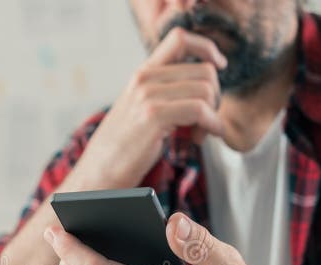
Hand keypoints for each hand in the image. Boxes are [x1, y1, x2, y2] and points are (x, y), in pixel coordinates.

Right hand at [69, 28, 226, 190]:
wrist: (99, 171)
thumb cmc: (125, 147)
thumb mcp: (142, 108)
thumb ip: (166, 92)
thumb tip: (204, 87)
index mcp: (144, 73)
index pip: (181, 38)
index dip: (207, 48)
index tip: (220, 66)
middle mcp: (145, 78)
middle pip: (205, 71)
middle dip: (215, 98)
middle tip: (204, 122)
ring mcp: (148, 95)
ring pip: (206, 90)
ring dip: (213, 116)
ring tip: (198, 134)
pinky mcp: (153, 115)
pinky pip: (200, 110)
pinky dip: (212, 125)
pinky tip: (203, 137)